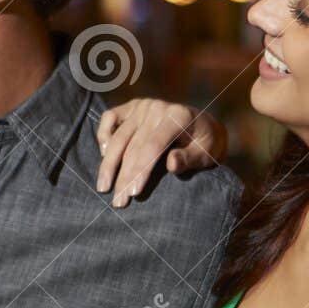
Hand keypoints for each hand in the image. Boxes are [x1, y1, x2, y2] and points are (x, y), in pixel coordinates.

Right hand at [95, 98, 227, 207]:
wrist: (202, 125)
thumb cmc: (204, 144)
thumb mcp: (205, 154)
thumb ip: (189, 158)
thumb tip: (172, 163)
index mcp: (178, 116)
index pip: (153, 146)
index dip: (141, 170)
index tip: (133, 193)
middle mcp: (157, 107)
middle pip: (133, 145)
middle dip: (124, 176)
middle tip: (118, 202)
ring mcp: (143, 105)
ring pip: (118, 136)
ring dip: (108, 164)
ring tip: (103, 187)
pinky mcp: (132, 106)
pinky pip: (110, 117)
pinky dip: (103, 134)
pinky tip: (103, 155)